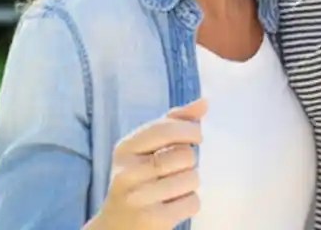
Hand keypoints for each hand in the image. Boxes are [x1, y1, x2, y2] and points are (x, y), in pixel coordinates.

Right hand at [85, 98, 206, 229]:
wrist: (116, 227)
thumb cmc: (137, 180)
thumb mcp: (144, 149)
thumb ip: (172, 123)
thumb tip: (204, 103)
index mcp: (125, 149)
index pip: (165, 129)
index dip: (189, 129)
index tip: (197, 136)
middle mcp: (127, 173)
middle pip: (184, 155)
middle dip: (190, 161)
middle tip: (179, 168)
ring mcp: (139, 199)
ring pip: (192, 179)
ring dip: (191, 183)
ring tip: (175, 187)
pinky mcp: (153, 220)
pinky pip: (192, 202)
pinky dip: (190, 202)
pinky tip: (175, 204)